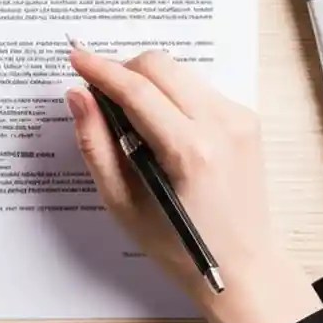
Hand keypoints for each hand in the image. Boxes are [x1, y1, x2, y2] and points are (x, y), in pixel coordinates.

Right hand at [67, 48, 318, 322]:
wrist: (243, 265)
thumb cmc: (180, 245)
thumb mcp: (123, 203)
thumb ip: (96, 144)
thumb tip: (78, 97)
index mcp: (191, 151)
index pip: (137, 90)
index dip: (101, 69)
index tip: (75, 57)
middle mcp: (221, 125)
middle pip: (160, 66)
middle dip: (123, 70)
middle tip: (99, 93)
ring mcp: (239, 119)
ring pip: (180, 72)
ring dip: (147, 80)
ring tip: (128, 115)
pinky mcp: (246, 119)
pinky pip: (198, 88)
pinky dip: (172, 95)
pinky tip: (161, 126)